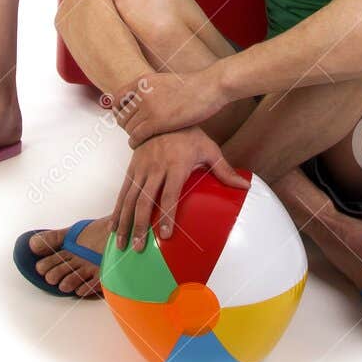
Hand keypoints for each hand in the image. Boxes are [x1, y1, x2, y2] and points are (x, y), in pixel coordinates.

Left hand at [110, 68, 224, 146]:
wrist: (210, 87)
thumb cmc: (194, 86)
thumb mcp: (165, 81)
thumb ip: (151, 89)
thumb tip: (143, 100)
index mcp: (143, 81)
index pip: (117, 98)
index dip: (118, 111)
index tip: (125, 119)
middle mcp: (142, 93)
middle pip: (121, 114)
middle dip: (125, 125)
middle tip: (133, 131)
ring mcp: (148, 107)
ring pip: (128, 127)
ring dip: (131, 135)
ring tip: (137, 139)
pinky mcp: (156, 122)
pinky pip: (136, 136)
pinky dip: (135, 142)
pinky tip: (138, 145)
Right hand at [111, 128, 248, 249]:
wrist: (164, 112)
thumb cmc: (191, 134)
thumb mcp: (210, 149)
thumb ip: (225, 170)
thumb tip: (245, 186)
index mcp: (176, 165)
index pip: (170, 195)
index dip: (168, 216)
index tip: (166, 236)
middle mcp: (156, 167)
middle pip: (145, 200)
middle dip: (140, 226)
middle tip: (139, 248)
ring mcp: (141, 167)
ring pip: (130, 198)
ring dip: (125, 222)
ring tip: (124, 244)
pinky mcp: (132, 166)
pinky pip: (123, 191)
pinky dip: (117, 210)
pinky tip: (115, 227)